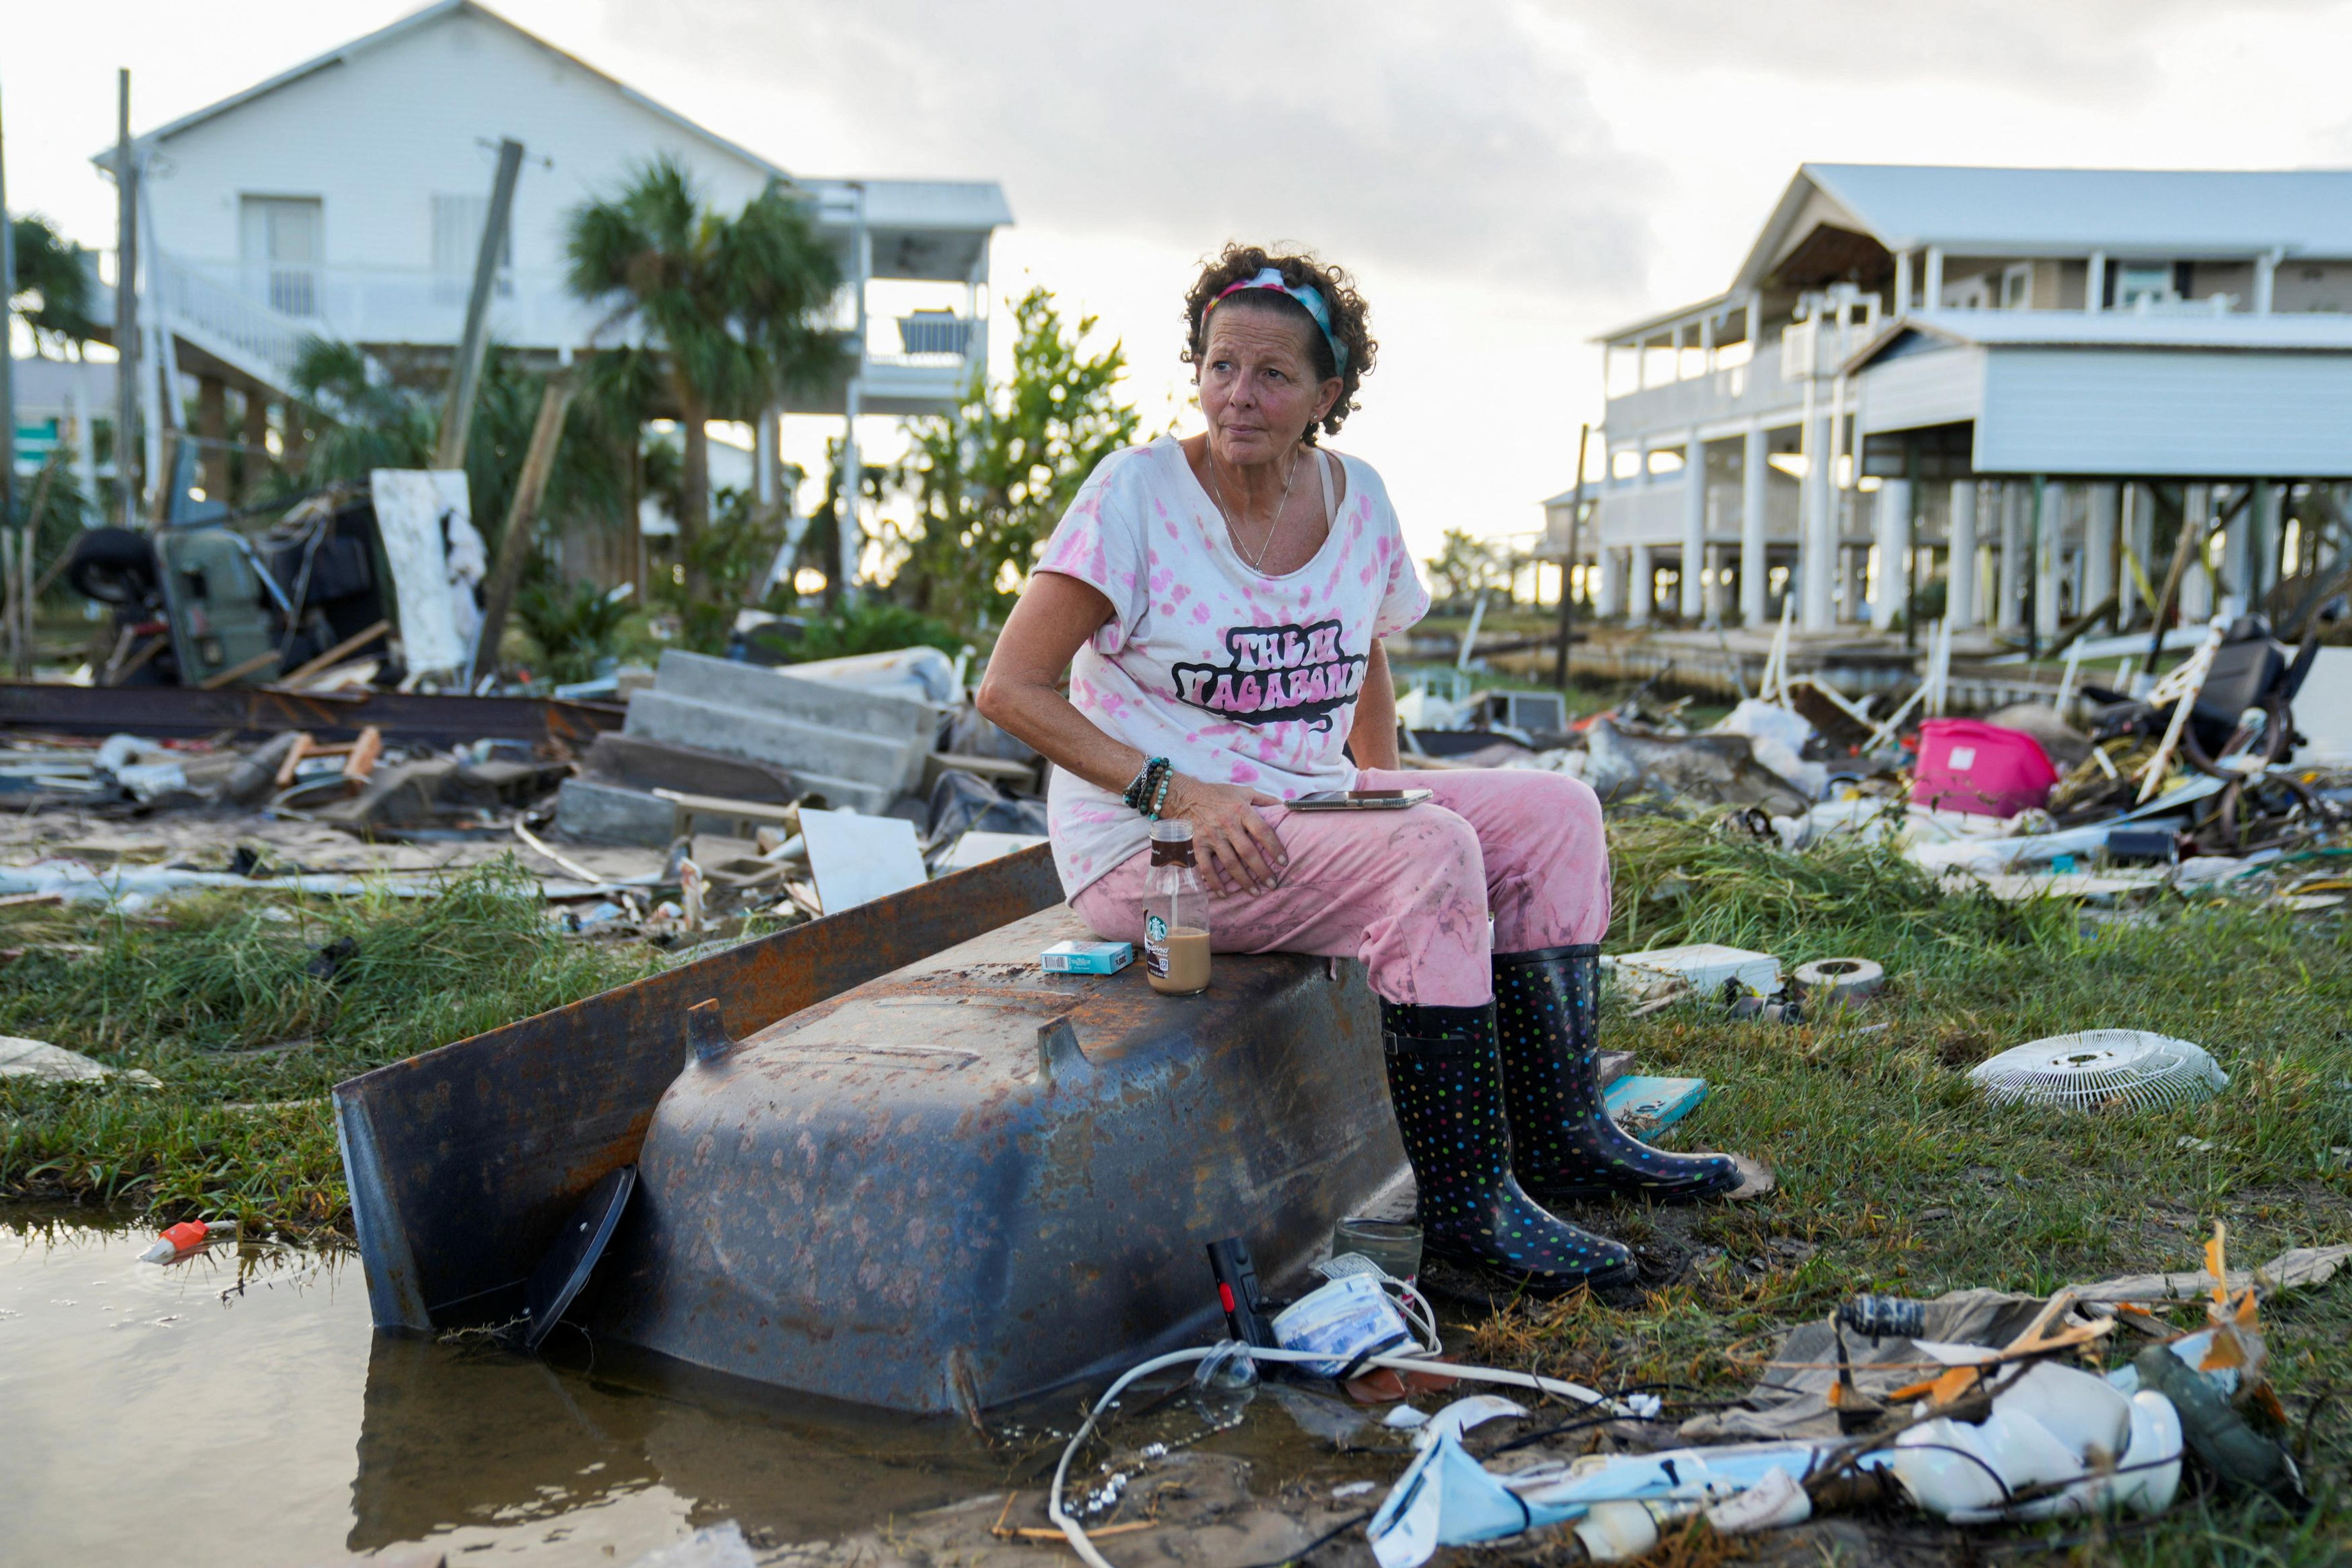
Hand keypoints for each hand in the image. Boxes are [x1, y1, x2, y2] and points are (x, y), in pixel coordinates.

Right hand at [1160, 773, 1286, 893]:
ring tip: (1255, 892)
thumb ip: (1265, 799)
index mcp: (1241, 810)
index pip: (1262, 831)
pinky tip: (1225, 894)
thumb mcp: (1243, 791)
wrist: (1185, 796)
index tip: (1284, 862)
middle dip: (1262, 870)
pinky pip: (1206, 868)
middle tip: (1273, 884)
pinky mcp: (1197, 845)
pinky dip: (1215, 883)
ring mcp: (1211, 836)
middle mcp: (1227, 824)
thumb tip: (1286, 806)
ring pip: (1230, 863)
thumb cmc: (1218, 794)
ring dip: (1244, 880)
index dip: (1275, 847)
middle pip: (1248, 852)